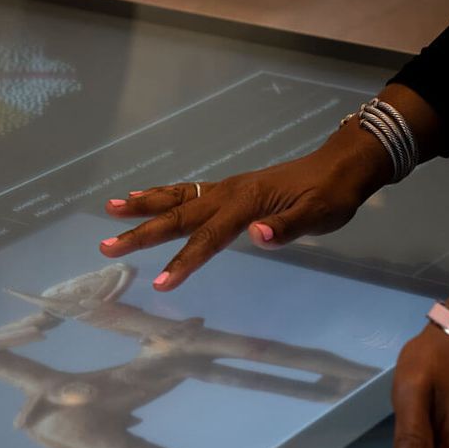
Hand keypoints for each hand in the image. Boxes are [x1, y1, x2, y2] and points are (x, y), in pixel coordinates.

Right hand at [98, 83, 442, 290]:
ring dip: (143, 205)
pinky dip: (161, 195)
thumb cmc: (333, 194)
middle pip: (178, 216)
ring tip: (111, 208)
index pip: (208, 238)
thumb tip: (258, 237)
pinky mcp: (229, 191)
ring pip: (177, 198)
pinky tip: (143, 198)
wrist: (342, 164)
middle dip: (141, 233)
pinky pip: (187, 192)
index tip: (160, 283)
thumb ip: (288, 227)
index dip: (184, 262)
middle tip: (106, 246)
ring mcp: (226, 190)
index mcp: (247, 205)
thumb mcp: (322, 214)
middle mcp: (229, 194)